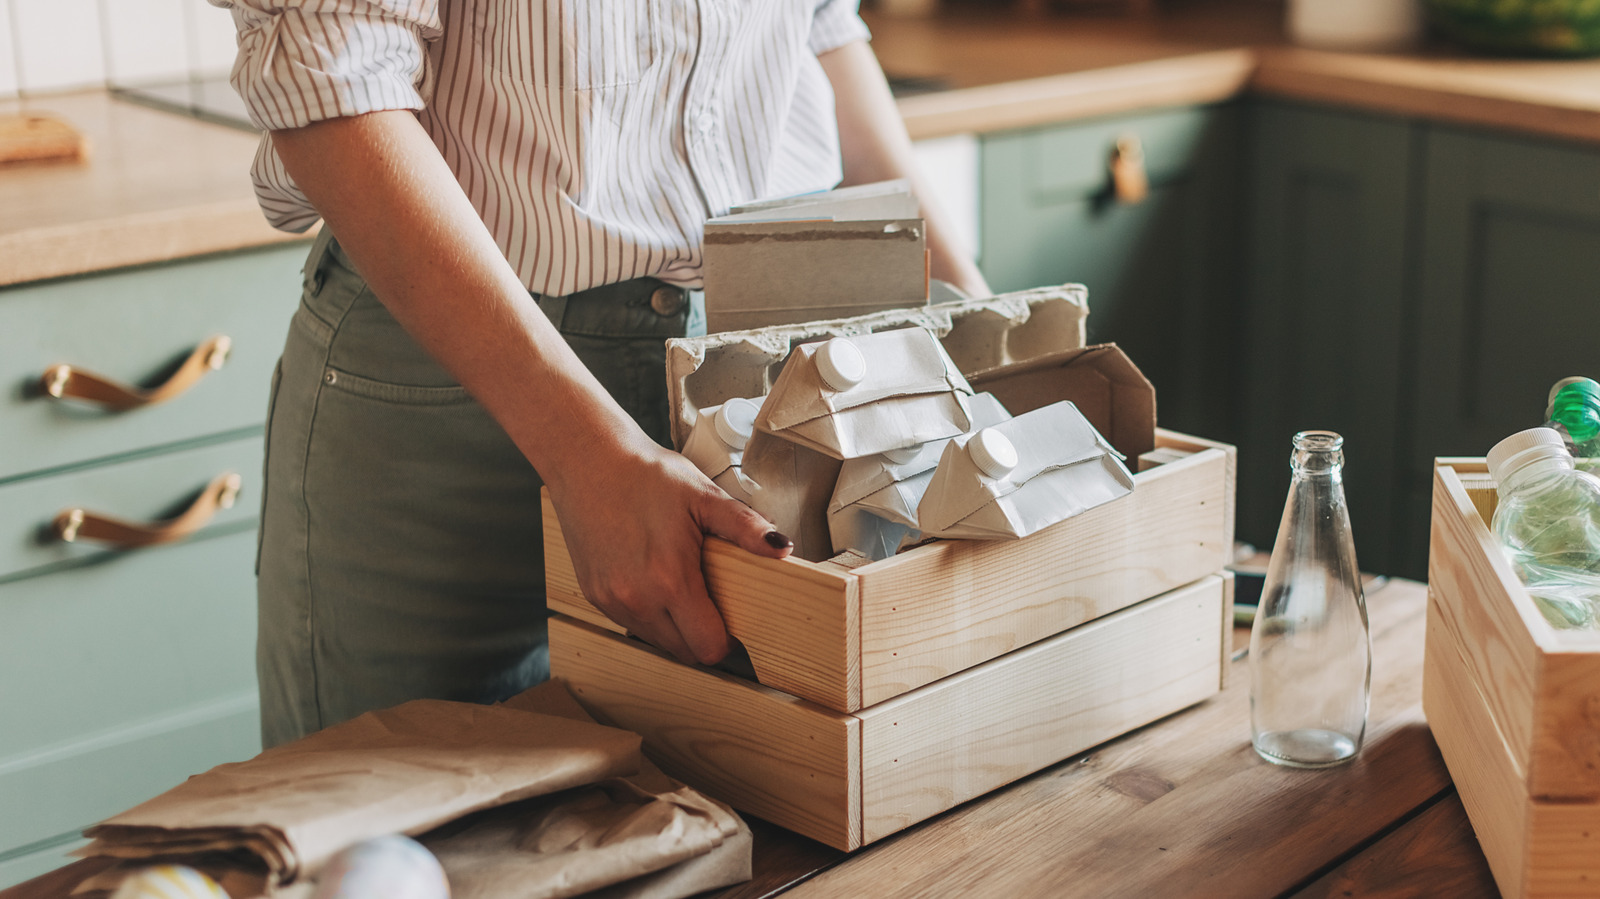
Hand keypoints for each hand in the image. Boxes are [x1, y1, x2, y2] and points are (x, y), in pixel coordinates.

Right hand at [546, 444, 791, 665]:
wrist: (588, 460)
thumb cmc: (647, 474)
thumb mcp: (703, 496)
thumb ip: (745, 527)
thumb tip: (783, 547)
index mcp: (669, 580)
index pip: (707, 647)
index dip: (728, 641)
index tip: (735, 621)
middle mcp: (636, 600)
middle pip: (684, 652)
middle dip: (704, 636)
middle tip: (714, 603)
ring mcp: (611, 601)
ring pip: (657, 641)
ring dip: (676, 628)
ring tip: (684, 589)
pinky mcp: (594, 595)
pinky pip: (631, 624)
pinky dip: (649, 615)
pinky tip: (654, 582)